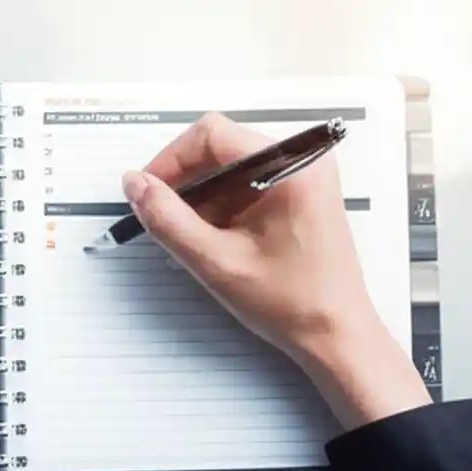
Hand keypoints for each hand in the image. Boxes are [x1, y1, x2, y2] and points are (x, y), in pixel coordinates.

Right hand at [123, 114, 430, 428]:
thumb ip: (168, 219)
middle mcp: (302, 161)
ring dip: (204, 197)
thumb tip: (134, 183)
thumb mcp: (217, 262)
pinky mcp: (301, 194)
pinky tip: (217, 239)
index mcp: (291, 167)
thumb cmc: (290, 303)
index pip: (213, 134)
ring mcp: (304, 176)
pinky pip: (248, 183)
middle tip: (165, 218)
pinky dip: (223, 206)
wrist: (337, 336)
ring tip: (194, 237)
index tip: (148, 192)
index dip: (171, 159)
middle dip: (187, 181)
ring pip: (231, 166)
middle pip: (222, 147)